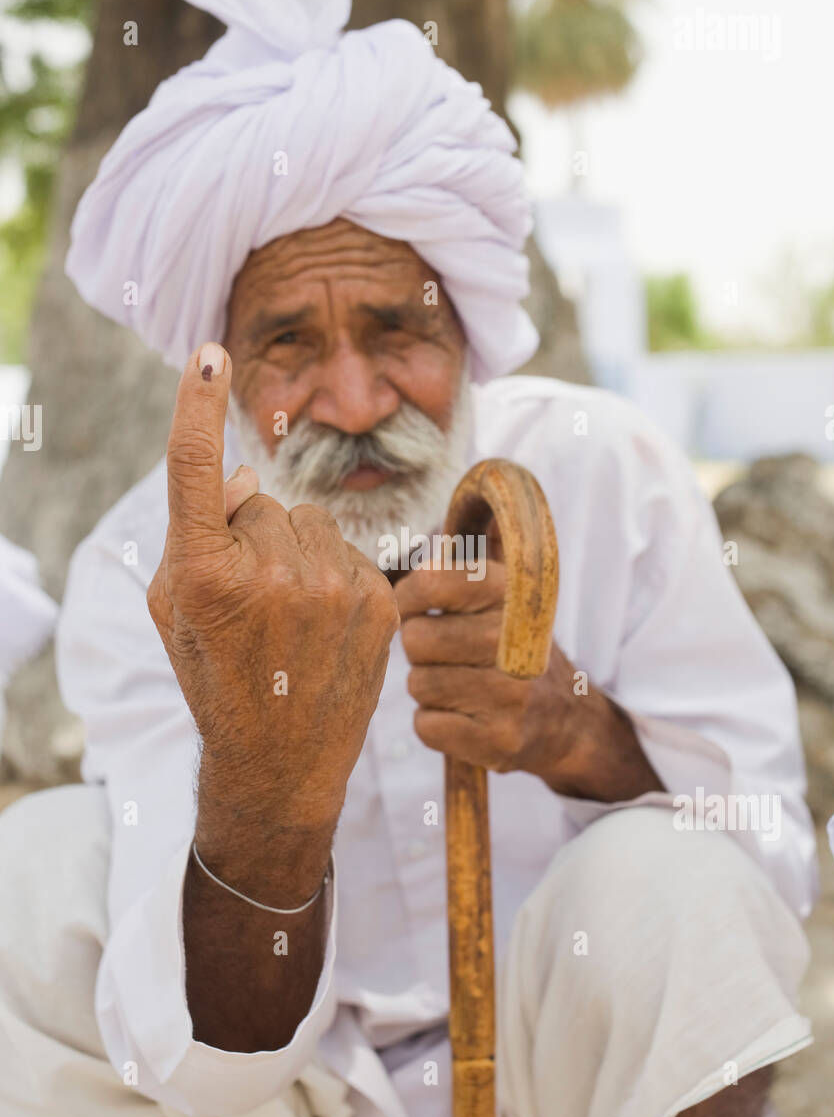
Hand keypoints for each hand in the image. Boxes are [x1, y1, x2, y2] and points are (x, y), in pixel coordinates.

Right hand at [147, 342, 399, 864]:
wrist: (280, 761)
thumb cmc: (215, 677)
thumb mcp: (175, 611)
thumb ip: (195, 536)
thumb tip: (242, 474)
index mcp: (203, 574)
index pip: (195, 471)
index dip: (197, 405)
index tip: (210, 355)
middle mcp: (268, 573)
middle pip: (261, 499)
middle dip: (251, 531)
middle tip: (249, 597)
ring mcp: (329, 587)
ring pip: (308, 521)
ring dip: (295, 550)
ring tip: (289, 615)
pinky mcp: (376, 602)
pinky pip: (346, 549)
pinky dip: (332, 573)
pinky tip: (323, 624)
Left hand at [395, 556, 661, 802]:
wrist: (567, 721)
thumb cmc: (516, 649)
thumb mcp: (507, 597)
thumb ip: (471, 560)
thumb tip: (444, 530)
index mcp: (513, 596)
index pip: (430, 581)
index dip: (410, 596)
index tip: (418, 606)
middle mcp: (515, 642)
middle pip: (415, 639)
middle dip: (422, 649)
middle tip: (450, 655)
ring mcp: (510, 697)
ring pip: (418, 684)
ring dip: (430, 688)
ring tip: (462, 685)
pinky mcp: (500, 741)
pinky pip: (427, 725)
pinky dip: (436, 724)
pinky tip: (466, 718)